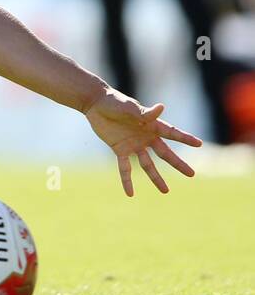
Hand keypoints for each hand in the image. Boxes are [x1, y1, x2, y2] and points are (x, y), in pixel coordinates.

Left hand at [82, 89, 201, 195]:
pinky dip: (127, 180)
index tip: (199, 144)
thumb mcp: (129, 106)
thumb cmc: (114, 101)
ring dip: (156, 178)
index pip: (172, 133)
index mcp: (151, 124)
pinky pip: (125, 168)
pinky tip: (130, 193)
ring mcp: (133, 144)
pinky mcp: (120, 149)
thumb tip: (161, 108)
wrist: (95, 103)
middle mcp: (145, 137)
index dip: (185, 138)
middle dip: (178, 164)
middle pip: (164, 153)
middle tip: (191, 174)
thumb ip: (144, 112)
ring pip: (148, 164)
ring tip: (166, 191)